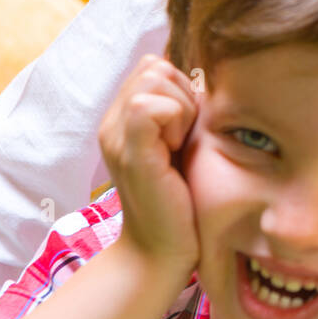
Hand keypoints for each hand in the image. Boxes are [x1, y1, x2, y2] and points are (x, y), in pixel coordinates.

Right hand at [98, 55, 199, 280]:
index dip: (180, 88)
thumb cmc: (182, 202)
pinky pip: (148, 104)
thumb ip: (183, 113)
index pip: (152, 66)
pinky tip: (176, 150)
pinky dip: (174, 119)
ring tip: (179, 145)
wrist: (162, 252)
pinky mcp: (130, 151)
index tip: (188, 129)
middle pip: (154, 66)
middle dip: (182, 94)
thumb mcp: (182, 147)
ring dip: (180, 107)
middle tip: (186, 138)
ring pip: (153, 77)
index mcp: (122, 120)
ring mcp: (116, 136)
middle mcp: (112, 123)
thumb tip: (205, 79)